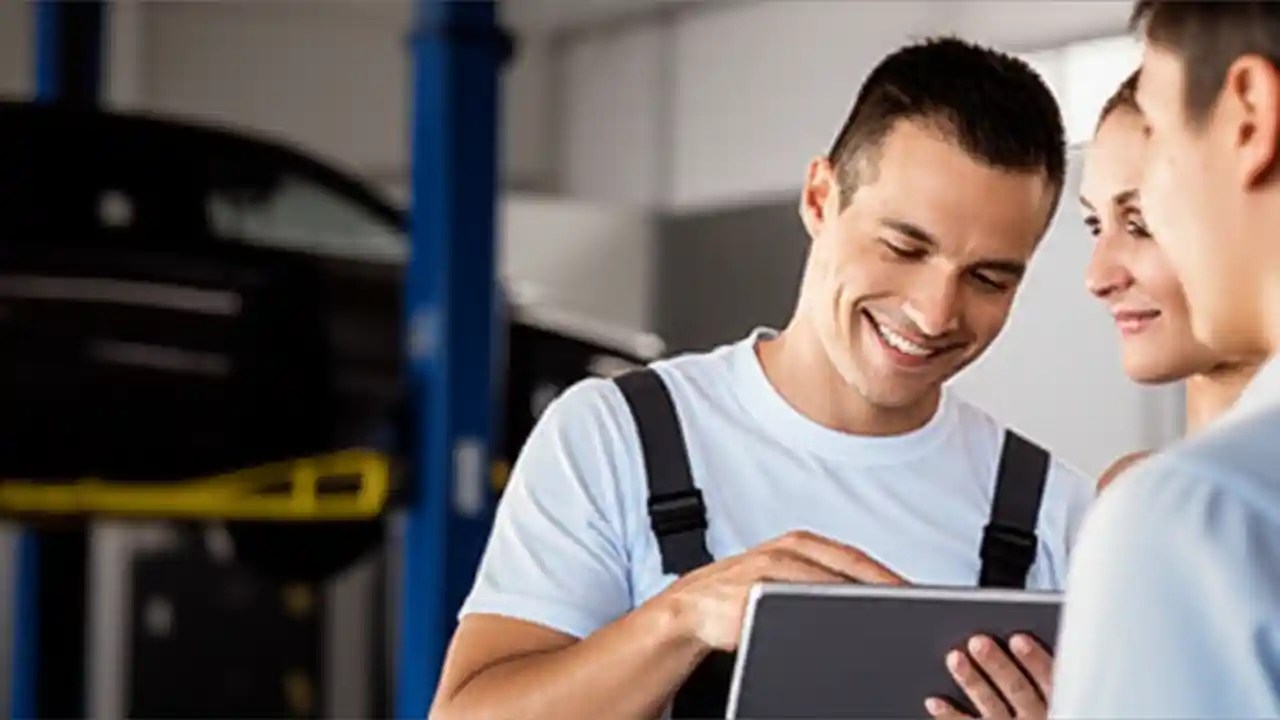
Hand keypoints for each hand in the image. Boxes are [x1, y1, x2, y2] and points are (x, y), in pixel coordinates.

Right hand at [647, 530, 904, 651]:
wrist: (692, 609)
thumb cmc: (743, 597)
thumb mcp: (785, 580)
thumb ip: (820, 582)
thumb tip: (870, 598)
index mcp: (802, 544)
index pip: (857, 559)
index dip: (890, 576)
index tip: (919, 594)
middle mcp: (790, 551)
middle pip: (850, 567)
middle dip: (884, 587)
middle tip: (913, 607)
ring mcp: (772, 567)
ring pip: (828, 583)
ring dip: (859, 600)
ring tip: (887, 620)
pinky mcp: (754, 590)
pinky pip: (796, 601)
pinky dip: (822, 613)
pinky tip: (840, 629)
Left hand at [925, 633, 1052, 718]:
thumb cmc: (1039, 708)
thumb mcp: (1061, 695)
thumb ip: (1049, 674)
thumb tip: (1022, 635)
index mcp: (1062, 704)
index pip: (1053, 681)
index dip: (1036, 661)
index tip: (1018, 639)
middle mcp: (1039, 719)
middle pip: (1019, 691)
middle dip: (997, 666)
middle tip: (978, 642)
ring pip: (992, 707)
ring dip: (972, 682)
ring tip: (954, 658)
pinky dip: (949, 716)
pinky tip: (933, 701)